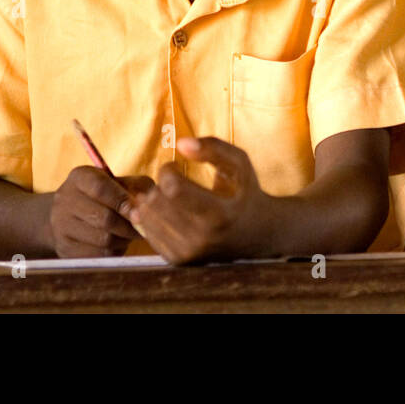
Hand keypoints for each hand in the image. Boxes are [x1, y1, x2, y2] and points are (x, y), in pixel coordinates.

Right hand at [48, 167, 153, 258]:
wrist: (70, 215)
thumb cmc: (104, 195)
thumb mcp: (118, 182)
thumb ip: (137, 187)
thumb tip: (153, 201)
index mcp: (80, 177)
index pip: (100, 188)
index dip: (123, 201)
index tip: (139, 212)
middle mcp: (65, 199)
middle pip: (103, 218)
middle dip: (129, 225)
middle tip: (142, 228)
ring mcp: (60, 225)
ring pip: (102, 239)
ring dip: (123, 240)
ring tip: (129, 235)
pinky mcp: (64, 248)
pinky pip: (96, 255)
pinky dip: (113, 252)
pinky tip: (117, 244)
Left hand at [129, 137, 274, 264]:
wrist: (258, 233)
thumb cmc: (246, 192)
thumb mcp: (240, 164)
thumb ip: (214, 148)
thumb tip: (180, 144)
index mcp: (219, 214)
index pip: (174, 189)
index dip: (167, 170)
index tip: (174, 166)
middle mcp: (202, 238)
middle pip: (157, 204)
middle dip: (158, 185)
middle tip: (169, 180)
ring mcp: (188, 253)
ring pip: (147, 219)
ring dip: (150, 200)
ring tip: (165, 193)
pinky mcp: (178, 260)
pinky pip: (148, 233)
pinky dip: (149, 218)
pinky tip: (162, 208)